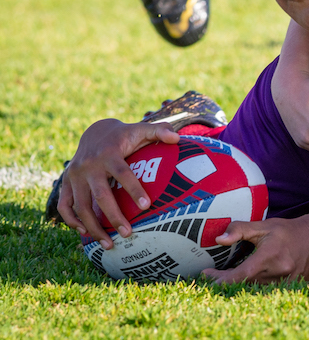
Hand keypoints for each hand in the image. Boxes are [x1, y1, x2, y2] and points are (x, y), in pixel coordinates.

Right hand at [58, 119, 179, 248]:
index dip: (134, 190)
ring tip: (109, 244)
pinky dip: (71, 221)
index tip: (146, 207)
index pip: (123, 173)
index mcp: (109, 153)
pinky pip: (64, 206)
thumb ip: (159, 131)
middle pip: (100, 195)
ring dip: (93, 227)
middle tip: (128, 234)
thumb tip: (177, 138)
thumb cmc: (124, 135)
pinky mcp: (66, 183)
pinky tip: (85, 233)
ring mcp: (74, 175)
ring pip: (81, 206)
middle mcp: (88, 166)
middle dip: (114, 216)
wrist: (95, 132)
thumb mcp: (141, 129)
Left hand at [203, 217, 308, 283]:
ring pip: (253, 289)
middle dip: (226, 281)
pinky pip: (265, 290)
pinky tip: (248, 278)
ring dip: (239, 284)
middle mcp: (276, 274)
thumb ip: (240, 230)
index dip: (219, 278)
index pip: (237, 276)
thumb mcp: (264, 226)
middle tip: (213, 274)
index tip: (206, 273)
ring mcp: (283, 284)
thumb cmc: (288, 232)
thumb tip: (219, 239)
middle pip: (243, 285)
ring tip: (227, 276)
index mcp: (268, 258)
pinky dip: (254, 285)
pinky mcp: (288, 289)